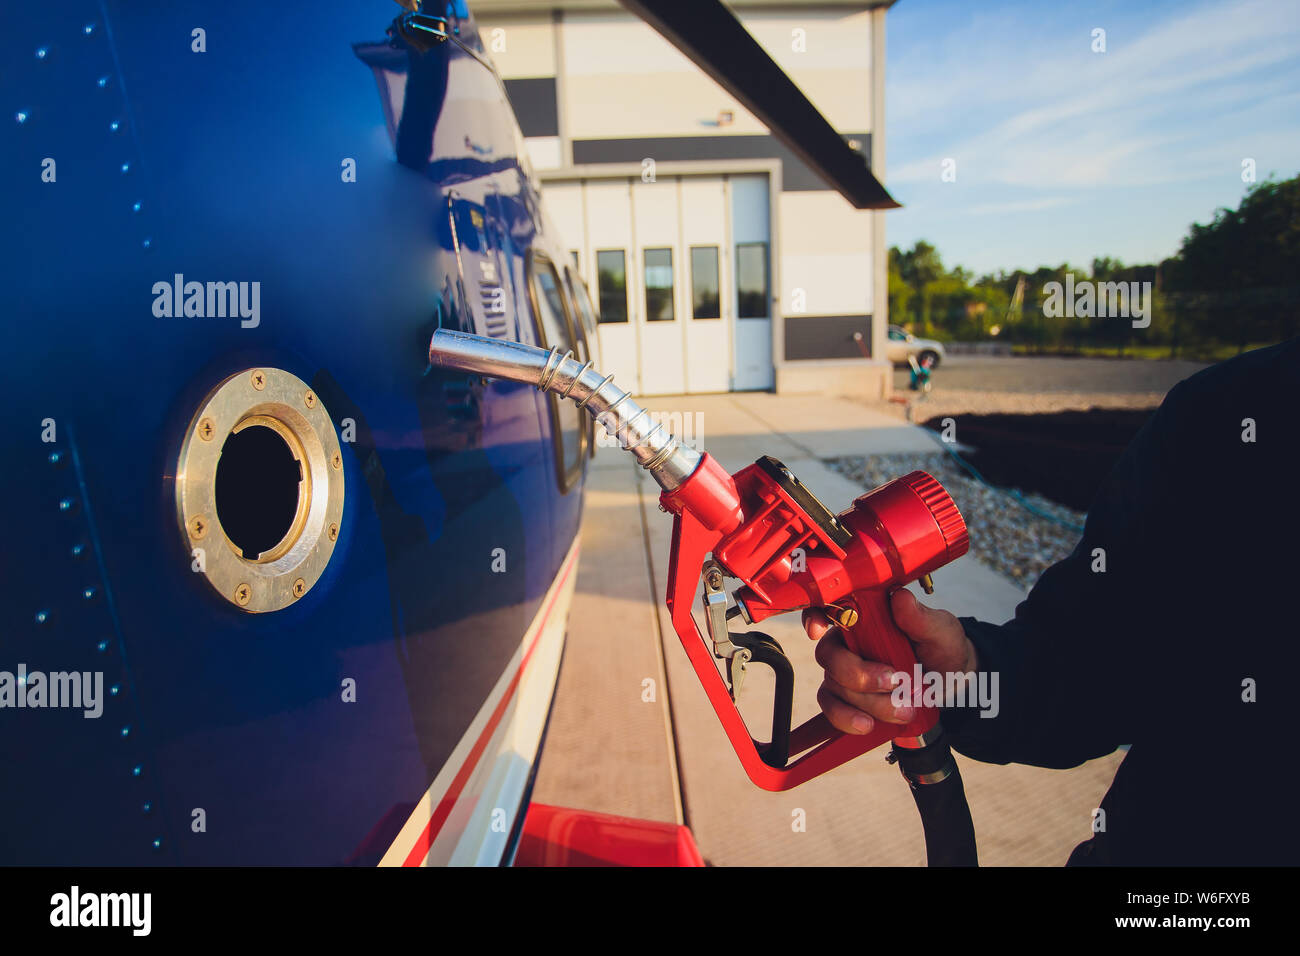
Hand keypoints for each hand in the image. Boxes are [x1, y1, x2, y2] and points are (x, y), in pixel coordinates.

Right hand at [802, 588, 976, 735]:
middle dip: (860, 674)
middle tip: (896, 682)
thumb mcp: (939, 631)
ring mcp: (845, 673)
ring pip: (835, 686)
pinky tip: (869, 724)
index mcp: (865, 618)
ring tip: (905, 709)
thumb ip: (920, 618)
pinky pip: (834, 709)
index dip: (814, 618)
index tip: (820, 631)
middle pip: (830, 655)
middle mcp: (849, 644)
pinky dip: (849, 719)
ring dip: (870, 702)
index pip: (827, 610)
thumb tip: (901, 598)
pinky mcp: (848, 700)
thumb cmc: (940, 649)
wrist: (951, 683)